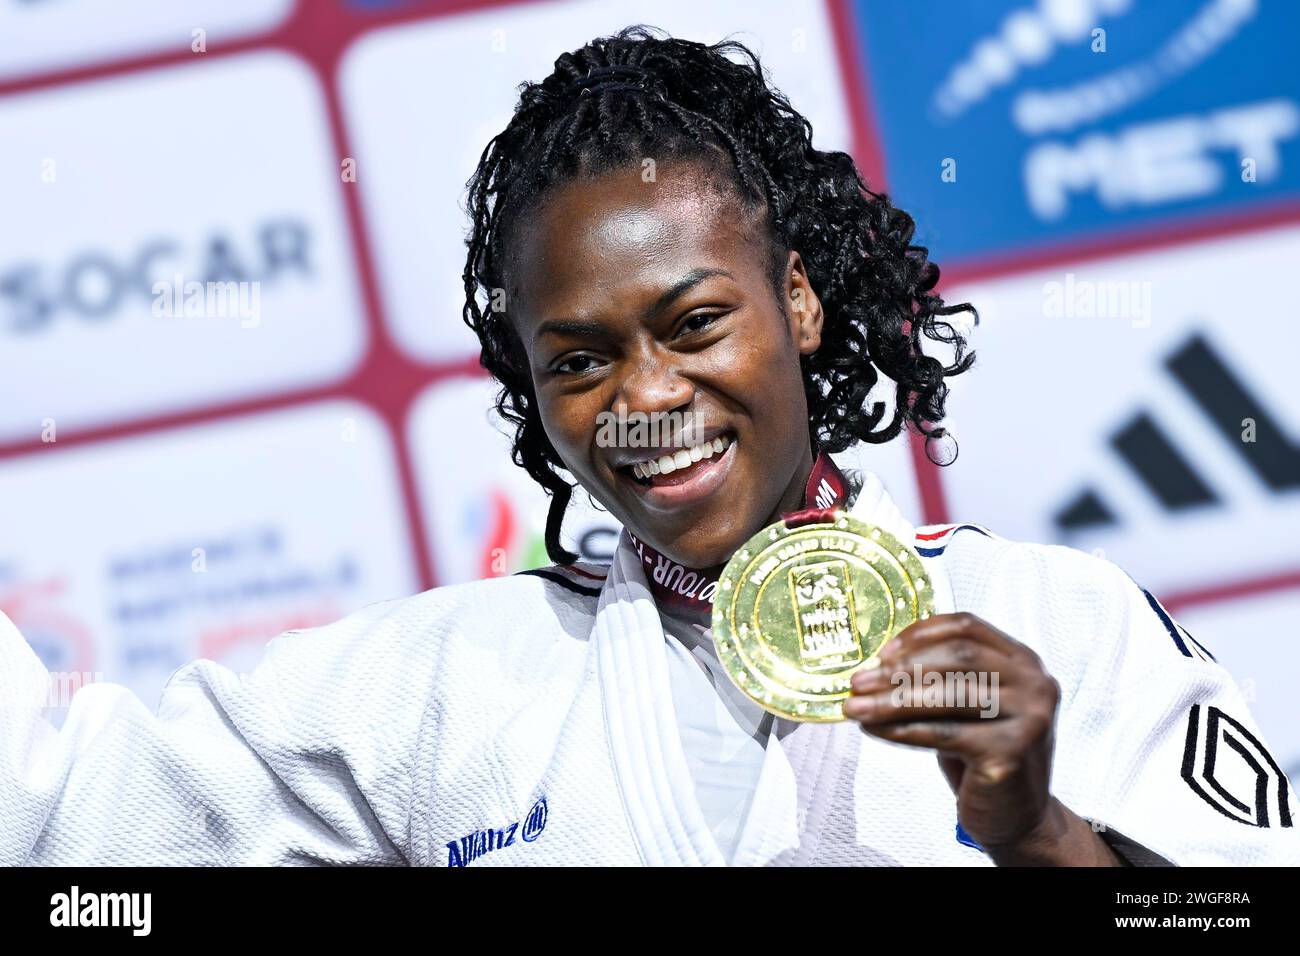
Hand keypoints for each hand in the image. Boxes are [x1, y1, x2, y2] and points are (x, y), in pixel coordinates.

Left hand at [842, 612, 1120, 864]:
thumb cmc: (983, 755)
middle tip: (858, 681)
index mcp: (1022, 661)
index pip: (967, 627)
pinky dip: (902, 730)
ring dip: (892, 700)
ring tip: (855, 707)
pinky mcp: (1012, 753)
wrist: (1019, 816)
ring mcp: (1029, 717)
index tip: (882, 654)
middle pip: (957, 657)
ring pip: (948, 695)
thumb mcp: (965, 707)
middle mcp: (1035, 683)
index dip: (920, 635)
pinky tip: (874, 730)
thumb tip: (874, 667)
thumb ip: (938, 679)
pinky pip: (944, 734)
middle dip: (901, 668)